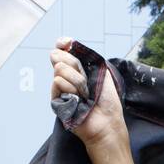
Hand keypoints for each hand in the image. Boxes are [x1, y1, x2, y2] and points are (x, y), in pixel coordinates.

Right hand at [50, 38, 128, 153]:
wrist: (107, 120)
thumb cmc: (107, 99)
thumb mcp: (101, 70)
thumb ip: (85, 55)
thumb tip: (66, 42)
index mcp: (76, 68)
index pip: (61, 48)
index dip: (63, 44)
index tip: (67, 44)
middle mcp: (66, 76)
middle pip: (56, 55)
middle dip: (73, 63)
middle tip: (86, 79)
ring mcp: (59, 88)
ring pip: (58, 68)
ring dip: (77, 80)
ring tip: (85, 94)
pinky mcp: (55, 100)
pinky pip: (57, 81)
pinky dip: (71, 89)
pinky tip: (78, 100)